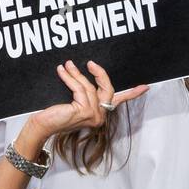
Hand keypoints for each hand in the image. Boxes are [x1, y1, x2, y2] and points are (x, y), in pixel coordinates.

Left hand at [28, 60, 147, 140]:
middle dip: (100, 74)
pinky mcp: (84, 111)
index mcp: (100, 114)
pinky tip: (62, 71)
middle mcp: (99, 116)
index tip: (145, 87)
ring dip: (76, 73)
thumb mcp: (75, 101)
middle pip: (107, 90)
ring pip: (88, 87)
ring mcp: (93, 115)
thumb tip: (85, 73)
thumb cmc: (56, 113)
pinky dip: (69, 77)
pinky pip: (78, 88)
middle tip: (90, 63)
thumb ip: (84, 92)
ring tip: (67, 65)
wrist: (43, 125)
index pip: (118, 102)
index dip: (132, 94)